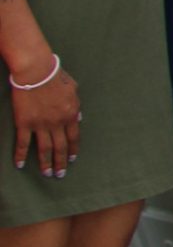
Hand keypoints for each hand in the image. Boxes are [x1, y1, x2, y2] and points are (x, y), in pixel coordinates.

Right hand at [9, 61, 78, 178]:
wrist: (36, 71)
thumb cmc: (55, 75)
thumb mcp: (73, 88)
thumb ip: (76, 104)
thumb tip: (78, 117)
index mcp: (70, 114)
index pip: (74, 137)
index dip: (73, 149)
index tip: (72, 159)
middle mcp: (57, 122)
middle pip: (60, 147)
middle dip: (61, 162)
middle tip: (60, 174)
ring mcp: (40, 124)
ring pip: (44, 149)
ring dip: (45, 163)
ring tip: (47, 174)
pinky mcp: (24, 123)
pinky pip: (23, 143)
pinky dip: (21, 155)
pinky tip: (20, 165)